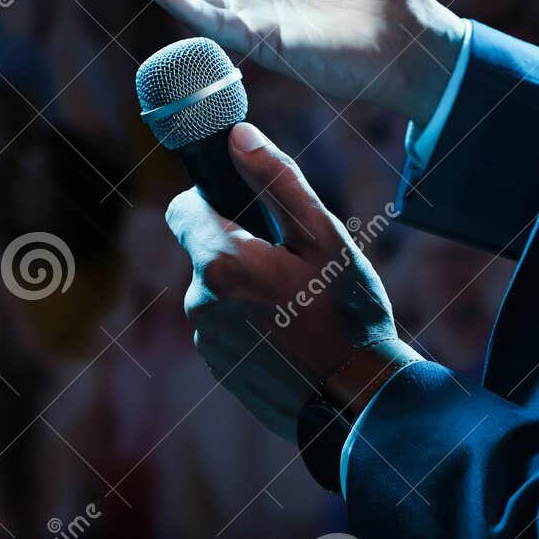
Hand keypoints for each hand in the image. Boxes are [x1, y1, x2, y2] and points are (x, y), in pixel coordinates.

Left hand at [165, 122, 420, 442]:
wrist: (357, 402)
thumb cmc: (347, 315)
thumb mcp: (322, 236)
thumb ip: (276, 180)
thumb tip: (237, 136)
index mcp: (219, 263)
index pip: (182, 208)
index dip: (214, 201)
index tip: (251, 211)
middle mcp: (199, 303)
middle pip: (206, 249)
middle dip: (242, 245)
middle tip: (295, 263)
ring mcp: (207, 340)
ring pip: (218, 287)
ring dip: (248, 285)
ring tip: (299, 304)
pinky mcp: (219, 367)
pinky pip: (227, 324)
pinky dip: (252, 321)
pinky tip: (292, 334)